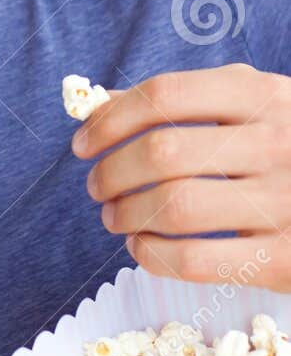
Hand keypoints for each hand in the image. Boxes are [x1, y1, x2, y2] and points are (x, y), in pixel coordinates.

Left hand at [73, 63, 290, 289]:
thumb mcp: (256, 103)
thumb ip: (187, 101)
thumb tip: (98, 106)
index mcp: (262, 95)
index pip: (166, 95)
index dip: (111, 119)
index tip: (83, 142)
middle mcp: (276, 142)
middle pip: (162, 152)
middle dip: (112, 172)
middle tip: (97, 187)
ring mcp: (285, 202)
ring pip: (174, 207)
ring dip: (126, 214)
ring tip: (115, 217)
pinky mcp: (285, 259)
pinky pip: (198, 261)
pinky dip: (152, 255)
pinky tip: (142, 247)